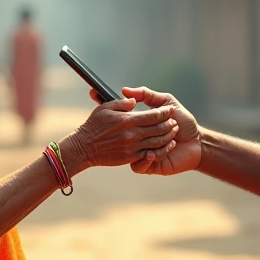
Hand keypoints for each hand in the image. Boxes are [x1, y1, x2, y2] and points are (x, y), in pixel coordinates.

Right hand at [59, 98, 178, 174]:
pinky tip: (165, 145)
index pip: (153, 115)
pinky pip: (151, 154)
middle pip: (158, 128)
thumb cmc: (93, 126)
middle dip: (169, 123)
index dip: (164, 111)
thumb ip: (122, 103)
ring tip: (173, 132)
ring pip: (158, 142)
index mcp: (128, 120)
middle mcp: (132, 134)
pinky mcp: (131, 159)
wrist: (83, 148)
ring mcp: (133, 148)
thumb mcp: (105, 108)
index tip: (171, 109)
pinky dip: (161, 150)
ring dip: (168, 136)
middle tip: (175, 120)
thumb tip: (134, 100)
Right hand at [115, 87, 201, 175]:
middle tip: (172, 125)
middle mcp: (139, 139)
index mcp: (141, 124)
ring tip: (171, 138)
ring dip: (154, 144)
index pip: (133, 120)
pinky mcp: (148, 167)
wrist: (198, 142)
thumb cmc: (183, 121)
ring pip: (137, 151)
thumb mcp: (165, 101)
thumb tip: (125, 90)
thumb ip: (146, 94)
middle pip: (137, 136)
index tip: (160, 114)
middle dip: (155, 130)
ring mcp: (142, 154)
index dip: (145, 117)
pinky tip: (154, 153)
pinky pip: (139, 167)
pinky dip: (147, 160)